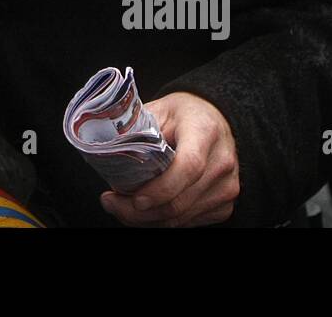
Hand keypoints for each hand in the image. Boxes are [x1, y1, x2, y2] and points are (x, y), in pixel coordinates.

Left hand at [99, 92, 238, 226]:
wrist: (214, 119)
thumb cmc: (182, 114)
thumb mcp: (157, 109)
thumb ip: (136, 128)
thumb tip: (105, 150)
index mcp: (204, 131)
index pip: (188, 167)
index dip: (161, 189)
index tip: (134, 199)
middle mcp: (221, 162)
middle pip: (180, 201)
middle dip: (139, 211)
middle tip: (110, 202)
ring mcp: (226, 187)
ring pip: (181, 218)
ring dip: (146, 219)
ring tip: (120, 205)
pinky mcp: (224, 204)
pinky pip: (188, 222)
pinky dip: (162, 220)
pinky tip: (144, 209)